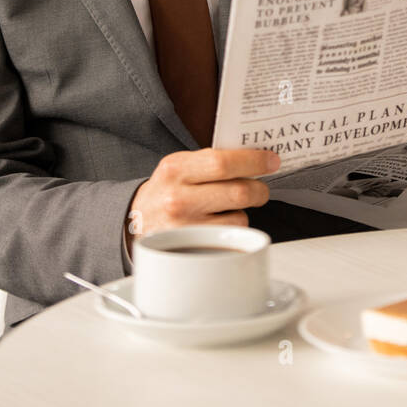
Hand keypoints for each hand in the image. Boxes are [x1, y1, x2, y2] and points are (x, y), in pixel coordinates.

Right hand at [125, 147, 279, 248]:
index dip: (253, 161)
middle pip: (238, 192)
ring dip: (244, 211)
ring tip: (229, 207)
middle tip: (261, 188)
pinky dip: (233, 229)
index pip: (223, 162)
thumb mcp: (179, 167)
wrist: (135, 222)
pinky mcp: (192, 248)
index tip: (271, 161)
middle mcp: (177, 198)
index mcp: (175, 168)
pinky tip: (219, 223)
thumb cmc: (166, 190)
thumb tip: (256, 158)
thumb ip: (211, 161)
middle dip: (259, 189)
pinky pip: (230, 237)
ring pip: (239, 217)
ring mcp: (184, 227)